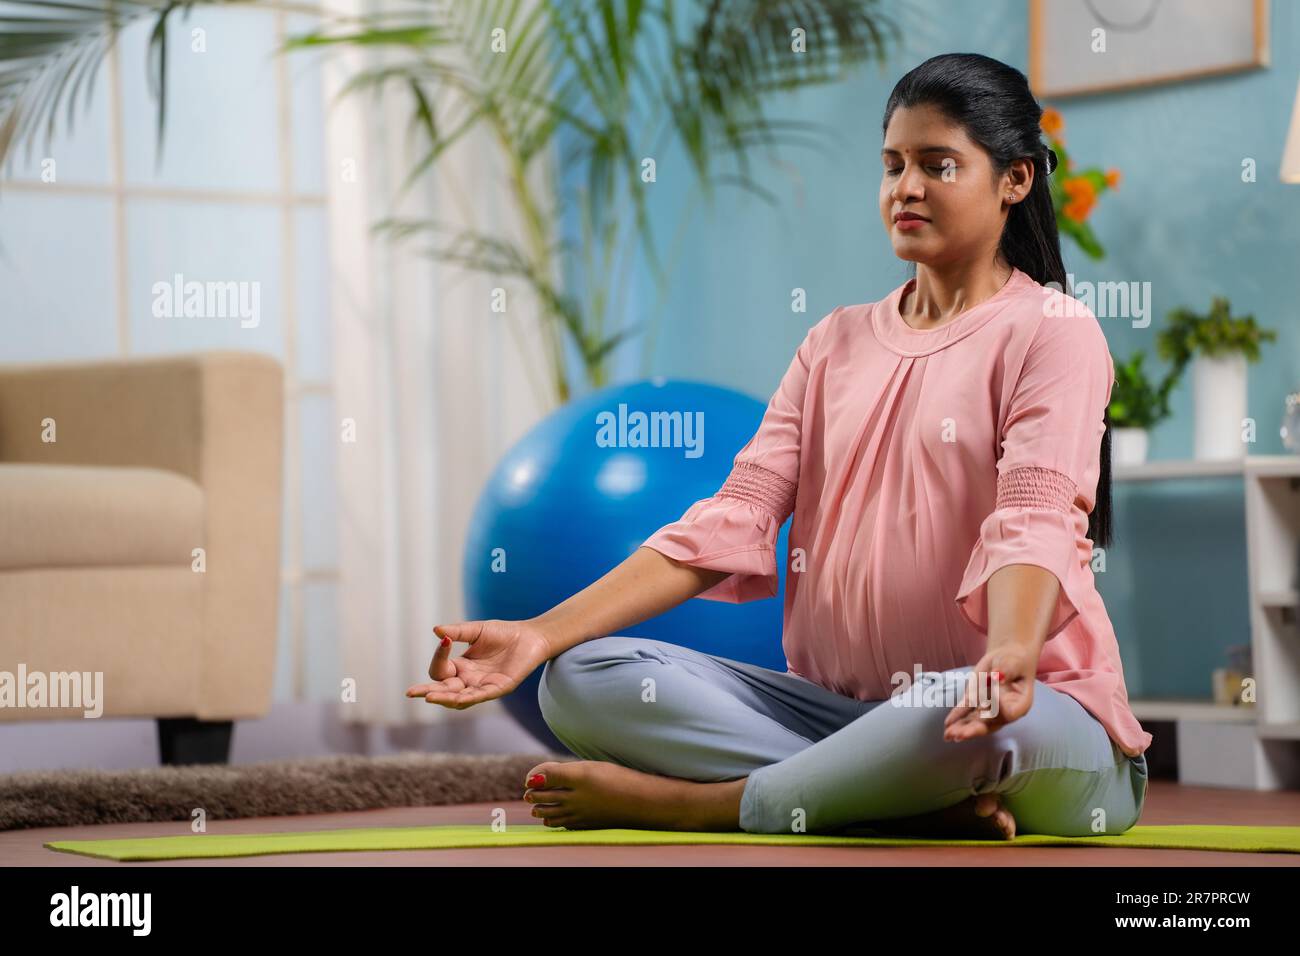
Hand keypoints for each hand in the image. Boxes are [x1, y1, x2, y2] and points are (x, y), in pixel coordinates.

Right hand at [405, 618, 553, 709]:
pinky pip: (481, 696)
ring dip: (444, 698)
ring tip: (429, 697)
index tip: (445, 640)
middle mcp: (469, 680)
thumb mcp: (476, 630)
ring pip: (458, 698)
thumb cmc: (503, 633)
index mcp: (461, 667)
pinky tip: (457, 698)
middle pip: (443, 690)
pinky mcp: (499, 689)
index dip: (438, 657)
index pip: (440, 670)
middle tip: (411, 692)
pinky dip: (468, 697)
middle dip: (428, 691)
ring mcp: (482, 686)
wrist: (531, 636)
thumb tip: (436, 630)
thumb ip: (458, 632)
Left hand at [942, 645, 1037, 741]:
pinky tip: (947, 724)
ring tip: (948, 735)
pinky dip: (956, 717)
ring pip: (975, 722)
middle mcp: (1004, 712)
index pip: (1009, 713)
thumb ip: (1007, 670)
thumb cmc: (1015, 661)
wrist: (1006, 659)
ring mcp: (989, 710)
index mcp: (1019, 704)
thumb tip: (998, 676)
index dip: (999, 710)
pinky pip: (965, 711)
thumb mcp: (1013, 662)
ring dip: (961, 728)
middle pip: (989, 724)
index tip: (989, 701)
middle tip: (959, 735)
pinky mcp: (976, 703)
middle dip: (973, 730)